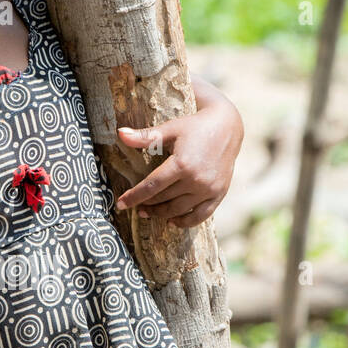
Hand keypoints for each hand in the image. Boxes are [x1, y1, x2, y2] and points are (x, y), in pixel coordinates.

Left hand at [114, 74, 243, 227]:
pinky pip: (200, 216)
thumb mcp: (170, 129)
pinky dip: (185, 222)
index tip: (121, 204)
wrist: (227, 127)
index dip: (134, 197)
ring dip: (161, 214)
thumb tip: (120, 134)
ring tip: (149, 212)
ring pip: (179, 210)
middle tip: (136, 207)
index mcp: (182, 163)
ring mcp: (209, 189)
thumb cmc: (195, 126)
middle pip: (164, 199)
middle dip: (146, 205)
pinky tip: (172, 221)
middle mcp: (196, 179)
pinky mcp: (219, 193)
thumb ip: (145, 136)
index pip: (151, 186)